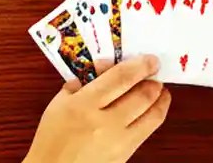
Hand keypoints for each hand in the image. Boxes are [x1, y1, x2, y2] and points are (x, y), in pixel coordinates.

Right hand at [24, 55, 170, 162]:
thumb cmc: (52, 140)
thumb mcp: (57, 106)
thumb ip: (78, 85)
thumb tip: (101, 69)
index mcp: (84, 104)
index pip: (121, 78)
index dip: (141, 66)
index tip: (151, 60)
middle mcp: (104, 122)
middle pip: (142, 95)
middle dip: (153, 81)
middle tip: (154, 74)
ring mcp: (118, 141)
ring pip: (152, 115)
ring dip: (160, 99)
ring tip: (160, 90)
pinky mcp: (125, 155)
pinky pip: (147, 132)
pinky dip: (154, 117)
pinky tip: (152, 110)